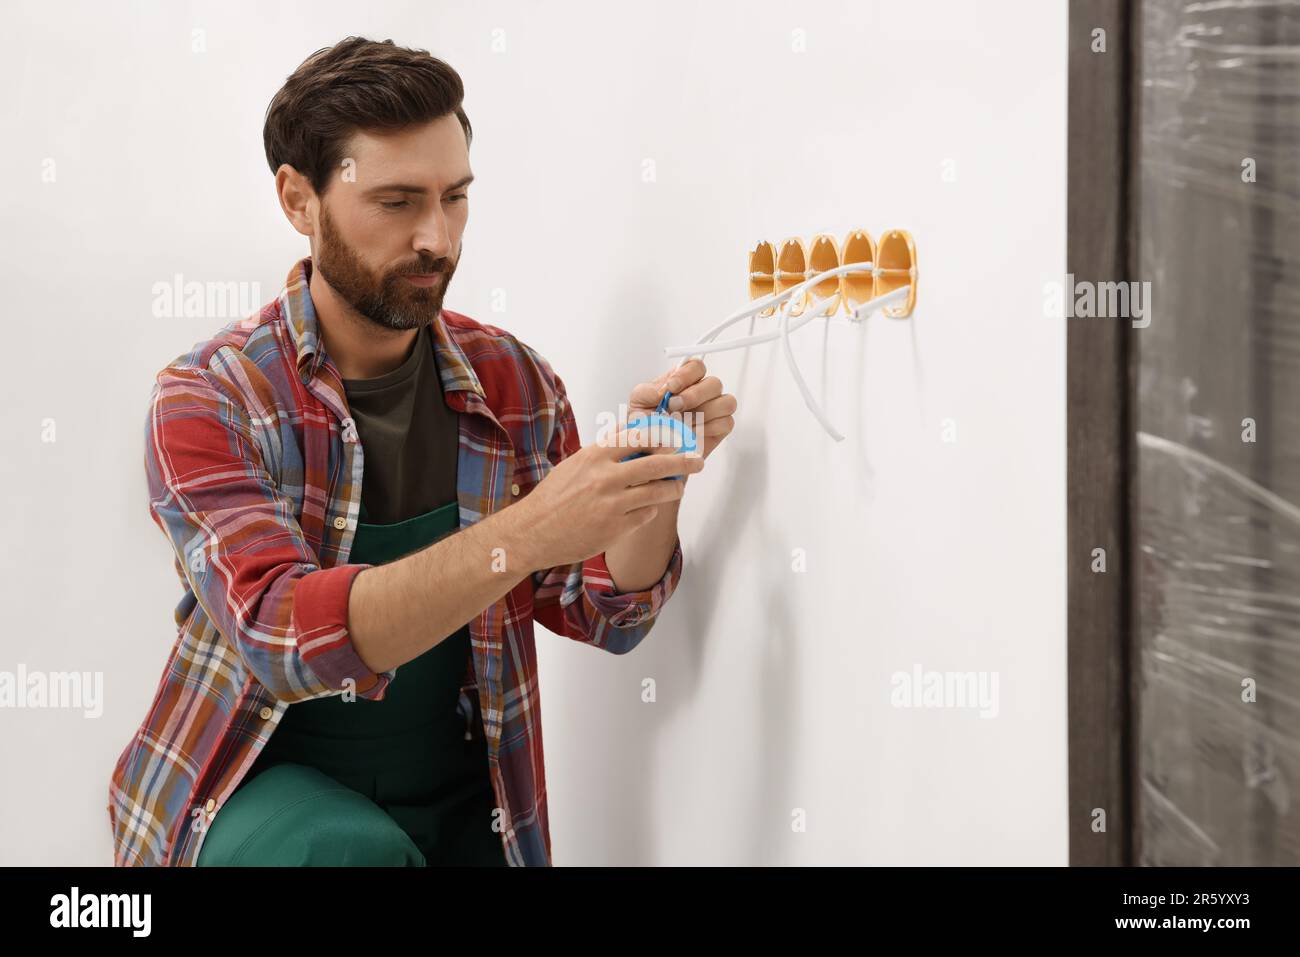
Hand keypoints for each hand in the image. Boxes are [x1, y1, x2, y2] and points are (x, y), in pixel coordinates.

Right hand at [513, 424, 704, 567]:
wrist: (533, 532)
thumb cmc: (553, 497)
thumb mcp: (575, 464)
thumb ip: (605, 451)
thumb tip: (632, 434)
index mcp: (596, 456)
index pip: (639, 437)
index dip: (663, 435)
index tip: (677, 436)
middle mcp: (606, 478)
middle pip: (657, 463)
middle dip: (683, 461)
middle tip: (698, 461)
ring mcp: (613, 504)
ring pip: (658, 492)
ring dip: (673, 488)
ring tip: (677, 487)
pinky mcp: (616, 528)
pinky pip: (646, 515)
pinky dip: (650, 510)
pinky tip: (645, 509)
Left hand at [627, 358, 737, 461]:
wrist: (648, 449)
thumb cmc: (645, 422)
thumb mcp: (638, 402)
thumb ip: (648, 391)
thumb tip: (664, 391)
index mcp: (684, 380)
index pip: (696, 366)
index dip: (686, 375)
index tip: (670, 387)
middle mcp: (701, 392)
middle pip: (714, 383)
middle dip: (694, 396)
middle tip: (674, 407)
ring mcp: (714, 410)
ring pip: (726, 402)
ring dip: (704, 413)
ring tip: (683, 423)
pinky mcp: (719, 429)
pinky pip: (726, 422)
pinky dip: (708, 428)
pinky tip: (692, 434)